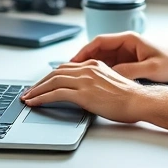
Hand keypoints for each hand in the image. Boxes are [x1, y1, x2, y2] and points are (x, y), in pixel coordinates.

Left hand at [21, 60, 148, 122]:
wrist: (139, 101)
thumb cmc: (129, 97)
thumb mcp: (109, 82)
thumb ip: (94, 82)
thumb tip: (82, 91)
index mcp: (94, 64)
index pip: (65, 68)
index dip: (50, 76)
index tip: (42, 84)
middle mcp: (87, 69)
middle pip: (56, 72)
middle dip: (40, 82)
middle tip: (30, 91)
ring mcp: (84, 80)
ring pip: (52, 81)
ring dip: (37, 90)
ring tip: (28, 98)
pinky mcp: (83, 93)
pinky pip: (56, 93)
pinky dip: (42, 97)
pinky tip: (35, 103)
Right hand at [71, 32, 167, 82]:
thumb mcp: (151, 68)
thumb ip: (130, 71)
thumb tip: (111, 76)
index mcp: (128, 39)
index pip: (99, 42)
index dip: (84, 51)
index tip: (73, 61)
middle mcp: (124, 44)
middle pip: (96, 50)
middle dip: (82, 61)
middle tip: (69, 73)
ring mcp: (125, 53)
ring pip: (100, 59)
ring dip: (89, 68)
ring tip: (76, 79)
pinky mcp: (127, 62)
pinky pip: (108, 66)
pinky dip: (99, 73)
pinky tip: (92, 83)